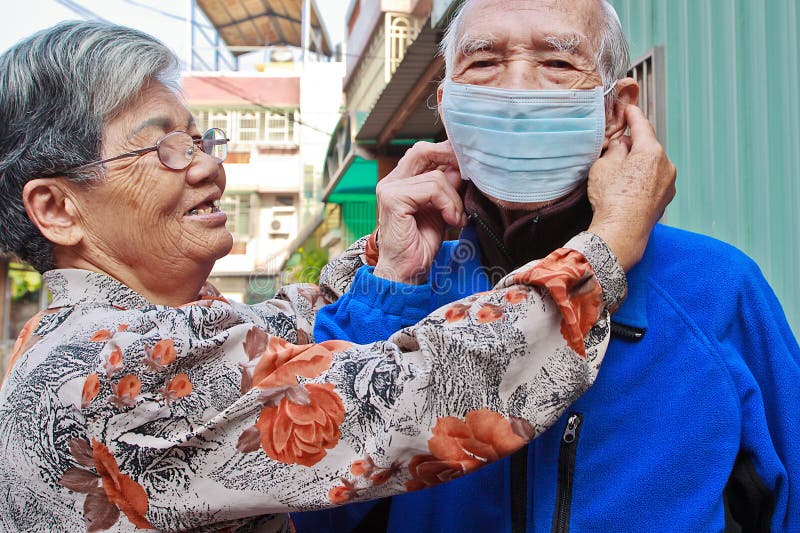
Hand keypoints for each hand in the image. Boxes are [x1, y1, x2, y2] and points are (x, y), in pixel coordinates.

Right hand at [373, 141, 465, 283]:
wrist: (406, 272)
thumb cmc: (420, 245)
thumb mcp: (440, 209)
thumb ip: (446, 188)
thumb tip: (461, 167)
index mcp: (398, 182)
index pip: (423, 152)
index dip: (446, 155)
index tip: (467, 169)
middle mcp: (390, 182)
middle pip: (424, 151)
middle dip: (451, 162)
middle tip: (468, 181)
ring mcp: (389, 189)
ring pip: (436, 176)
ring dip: (454, 199)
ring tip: (455, 218)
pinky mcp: (394, 199)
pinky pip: (433, 188)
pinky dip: (449, 205)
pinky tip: (450, 221)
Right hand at [587, 104, 676, 270]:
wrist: (621, 233)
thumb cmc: (611, 200)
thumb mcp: (603, 166)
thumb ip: (614, 149)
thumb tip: (621, 145)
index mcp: (651, 151)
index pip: (642, 126)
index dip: (633, 115)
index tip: (629, 109)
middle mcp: (666, 165)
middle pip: (647, 147)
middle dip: (633, 146)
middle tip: (614, 149)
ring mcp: (669, 184)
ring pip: (651, 165)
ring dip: (638, 164)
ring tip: (618, 175)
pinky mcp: (665, 199)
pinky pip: (653, 181)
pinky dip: (642, 180)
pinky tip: (627, 189)